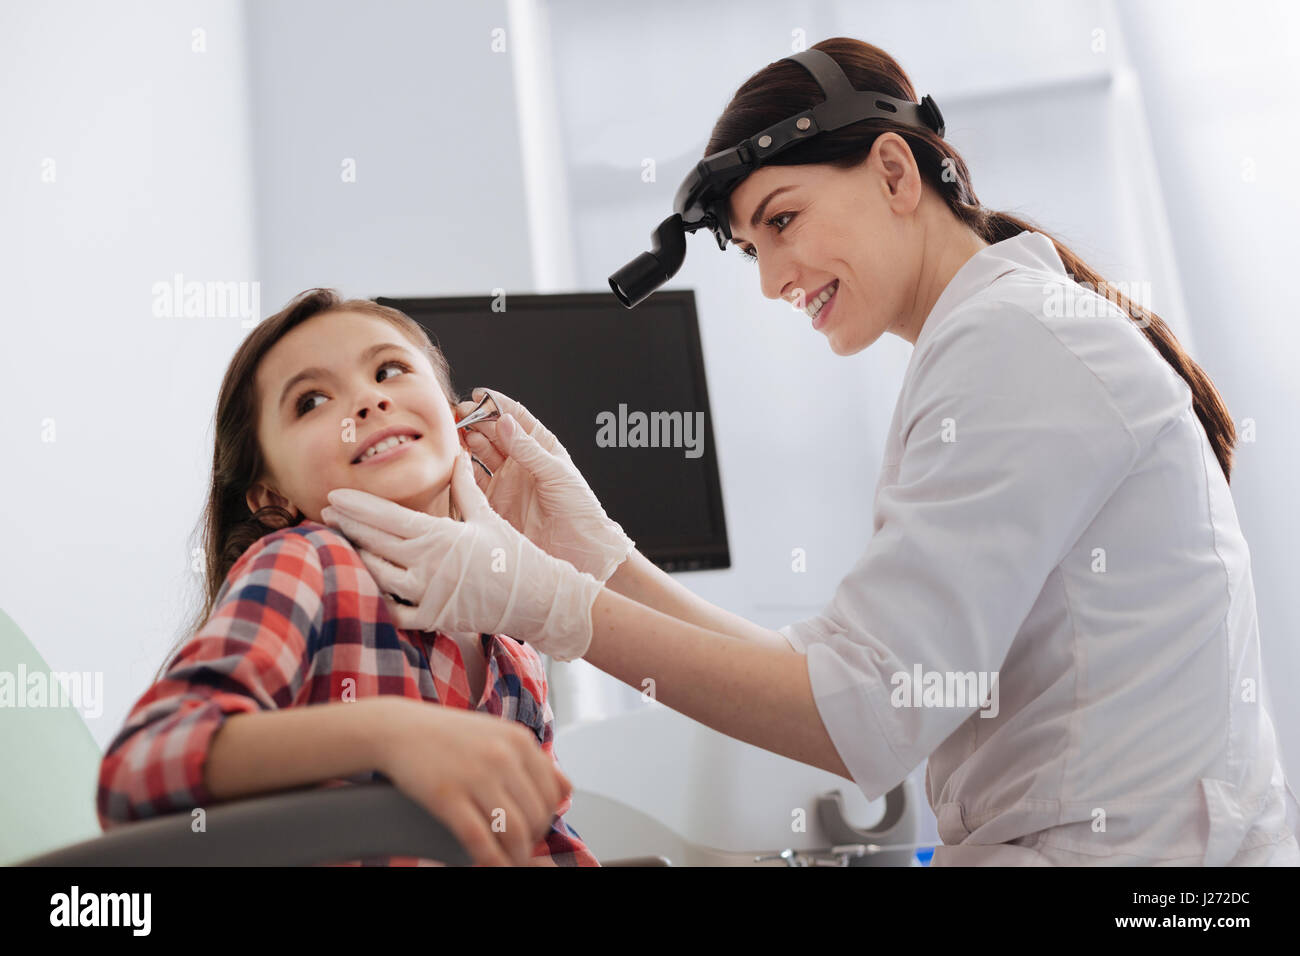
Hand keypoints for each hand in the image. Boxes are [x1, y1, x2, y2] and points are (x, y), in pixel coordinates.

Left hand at [321, 449, 603, 661]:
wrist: (538, 598)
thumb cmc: (515, 556)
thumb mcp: (487, 516)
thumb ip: (465, 487)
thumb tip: (458, 456)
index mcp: (439, 536)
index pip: (386, 517)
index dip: (356, 506)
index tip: (334, 496)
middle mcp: (427, 565)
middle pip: (374, 543)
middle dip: (347, 526)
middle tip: (325, 513)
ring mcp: (427, 594)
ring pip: (376, 576)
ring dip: (355, 558)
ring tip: (338, 543)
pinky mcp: (432, 618)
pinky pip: (392, 610)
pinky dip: (375, 597)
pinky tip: (361, 583)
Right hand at [376, 697, 572, 865]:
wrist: (399, 729)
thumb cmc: (450, 736)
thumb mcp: (498, 734)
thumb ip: (531, 759)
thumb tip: (565, 791)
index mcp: (519, 741)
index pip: (552, 793)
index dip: (547, 820)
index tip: (534, 831)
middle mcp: (503, 756)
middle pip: (536, 815)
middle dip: (532, 840)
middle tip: (519, 848)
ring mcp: (476, 776)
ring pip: (514, 831)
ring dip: (516, 855)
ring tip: (509, 860)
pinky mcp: (448, 797)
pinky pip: (480, 840)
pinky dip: (491, 861)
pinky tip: (491, 866)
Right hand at [457, 387, 634, 582]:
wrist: (577, 548)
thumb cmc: (578, 509)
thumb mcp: (556, 474)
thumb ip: (528, 450)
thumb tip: (504, 422)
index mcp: (542, 448)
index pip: (517, 418)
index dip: (498, 405)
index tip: (479, 396)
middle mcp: (522, 462)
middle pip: (495, 433)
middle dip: (477, 420)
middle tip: (461, 412)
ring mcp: (507, 481)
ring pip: (482, 454)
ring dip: (469, 441)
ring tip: (458, 431)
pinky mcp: (495, 502)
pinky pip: (474, 481)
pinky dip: (464, 469)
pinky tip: (458, 458)